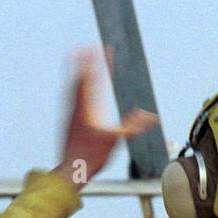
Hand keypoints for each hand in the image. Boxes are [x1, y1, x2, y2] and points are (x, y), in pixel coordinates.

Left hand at [54, 47, 157, 184]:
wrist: (70, 171)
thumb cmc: (90, 158)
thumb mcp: (115, 141)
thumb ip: (133, 127)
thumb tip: (151, 117)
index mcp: (86, 109)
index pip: (94, 79)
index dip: (100, 63)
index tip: (105, 48)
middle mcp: (75, 109)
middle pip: (78, 78)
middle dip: (83, 61)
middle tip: (85, 45)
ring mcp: (68, 116)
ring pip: (70, 87)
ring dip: (74, 72)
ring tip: (76, 60)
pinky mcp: (66, 123)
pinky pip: (68, 98)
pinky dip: (72, 87)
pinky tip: (73, 89)